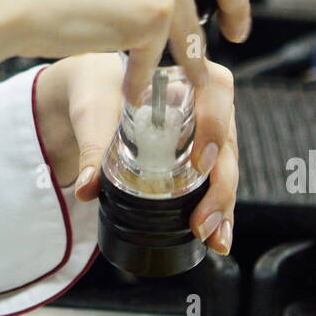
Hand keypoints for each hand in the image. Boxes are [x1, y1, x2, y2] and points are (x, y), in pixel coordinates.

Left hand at [35, 52, 237, 254]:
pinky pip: (216, 181)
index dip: (214, 127)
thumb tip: (88, 187)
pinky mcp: (201, 155)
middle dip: (220, 186)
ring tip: (217, 239)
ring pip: (227, 166)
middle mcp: (204, 103)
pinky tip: (219, 238)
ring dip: (224, 205)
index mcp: (185, 76)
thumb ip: (93, 148)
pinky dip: (219, 210)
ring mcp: (207, 131)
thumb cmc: (98, 90)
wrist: (93, 94)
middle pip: (227, 141)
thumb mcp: (93, 114)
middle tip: (202, 221)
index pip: (216, 92)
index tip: (200, 164)